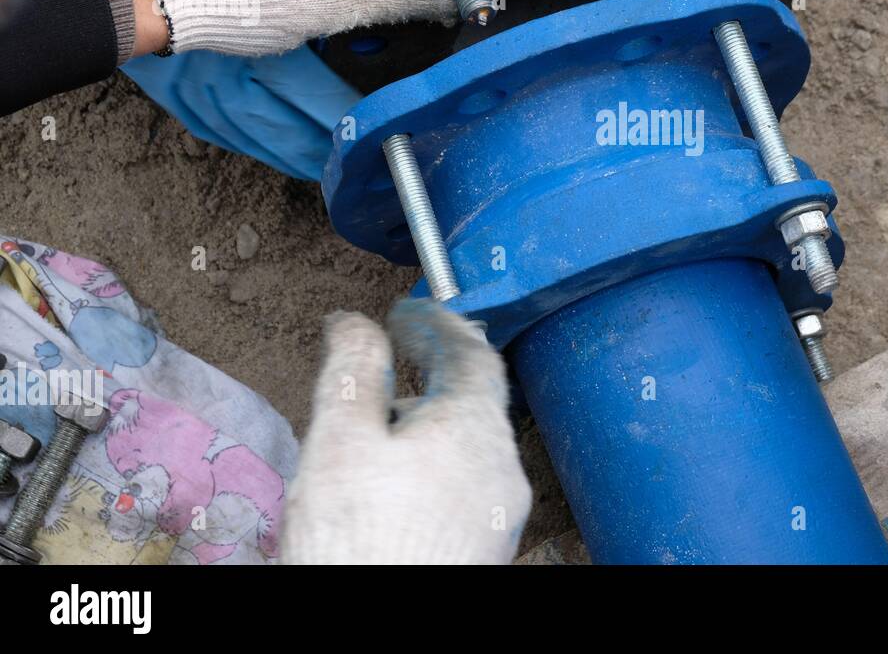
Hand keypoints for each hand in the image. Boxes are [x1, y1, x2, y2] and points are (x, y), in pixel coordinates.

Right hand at [282, 300, 530, 563]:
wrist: (383, 640)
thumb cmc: (357, 543)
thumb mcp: (340, 440)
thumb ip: (351, 371)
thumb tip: (354, 322)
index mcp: (475, 428)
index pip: (472, 351)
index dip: (436, 322)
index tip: (404, 311)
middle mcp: (503, 467)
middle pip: (474, 399)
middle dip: (430, 373)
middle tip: (389, 361)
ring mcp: (501, 514)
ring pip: (470, 446)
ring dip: (429, 424)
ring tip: (375, 433)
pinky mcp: (488, 549)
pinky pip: (466, 485)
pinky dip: (434, 465)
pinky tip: (392, 489)